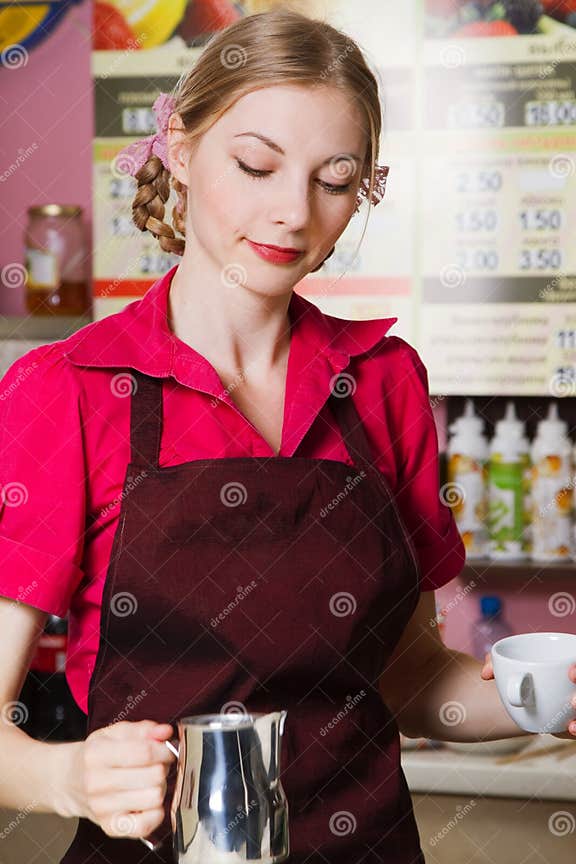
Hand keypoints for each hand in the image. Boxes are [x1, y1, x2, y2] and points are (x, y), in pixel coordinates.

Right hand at [56, 720, 175, 837]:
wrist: (70, 781)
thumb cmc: (95, 756)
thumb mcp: (114, 733)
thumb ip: (143, 729)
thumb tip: (165, 732)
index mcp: (97, 754)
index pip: (144, 752)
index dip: (163, 750)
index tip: (167, 749)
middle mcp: (97, 782)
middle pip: (153, 776)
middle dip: (162, 767)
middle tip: (157, 764)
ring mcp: (102, 807)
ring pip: (154, 798)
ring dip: (160, 787)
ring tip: (150, 781)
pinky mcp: (110, 827)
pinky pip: (145, 825)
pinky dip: (156, 813)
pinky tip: (148, 802)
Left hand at [480, 652, 575, 739]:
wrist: (525, 693)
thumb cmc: (524, 674)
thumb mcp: (511, 665)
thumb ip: (497, 664)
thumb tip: (486, 674)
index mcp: (568, 662)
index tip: (570, 672)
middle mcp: (574, 684)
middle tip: (571, 702)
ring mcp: (575, 702)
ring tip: (570, 726)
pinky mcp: (574, 719)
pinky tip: (568, 728)